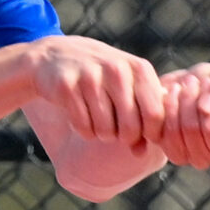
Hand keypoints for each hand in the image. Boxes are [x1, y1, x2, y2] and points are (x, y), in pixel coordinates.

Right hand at [27, 36, 167, 150]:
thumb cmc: (101, 77)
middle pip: (130, 128)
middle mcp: (117, 69)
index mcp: (140, 68)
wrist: (54, 56)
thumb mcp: (127, 88)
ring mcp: (91, 76)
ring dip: (101, 133)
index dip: (149, 134)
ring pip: (105, 131)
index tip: (141, 135)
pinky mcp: (67, 86)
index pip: (155, 115)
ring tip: (97, 119)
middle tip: (115, 130)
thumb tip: (141, 152)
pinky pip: (83, 127)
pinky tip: (81, 115)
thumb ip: (141, 117)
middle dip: (123, 138)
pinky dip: (83, 129)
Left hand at [157, 63, 209, 169]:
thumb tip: (209, 105)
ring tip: (188, 84)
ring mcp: (200, 159)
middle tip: (203, 82)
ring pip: (190, 131)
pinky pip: (170, 135)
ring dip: (187, 101)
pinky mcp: (176, 154)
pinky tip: (173, 95)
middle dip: (205, 101)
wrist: (183, 87)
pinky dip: (170, 109)